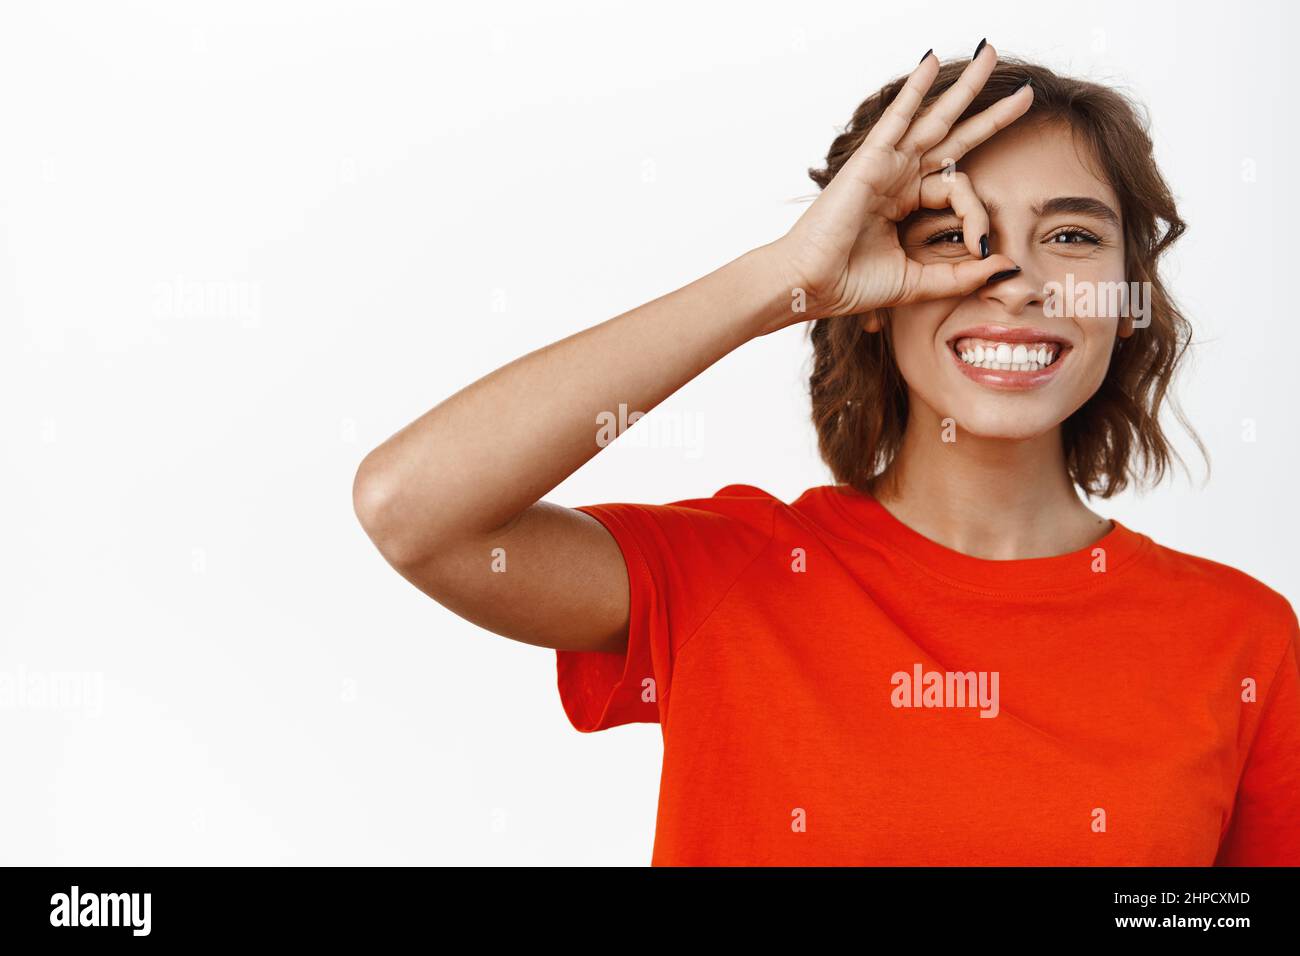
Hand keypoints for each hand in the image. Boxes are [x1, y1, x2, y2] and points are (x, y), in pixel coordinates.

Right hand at [763, 42, 1031, 330]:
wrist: (811, 285)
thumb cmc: (850, 285)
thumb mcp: (918, 282)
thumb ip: (960, 275)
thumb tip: (1005, 266)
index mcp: (906, 202)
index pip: (960, 191)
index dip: (978, 215)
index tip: (981, 247)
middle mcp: (899, 178)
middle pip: (955, 138)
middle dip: (991, 115)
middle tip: (1025, 93)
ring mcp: (886, 165)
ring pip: (935, 119)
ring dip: (965, 88)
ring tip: (992, 54)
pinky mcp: (871, 160)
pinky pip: (898, 116)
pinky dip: (915, 88)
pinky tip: (932, 60)